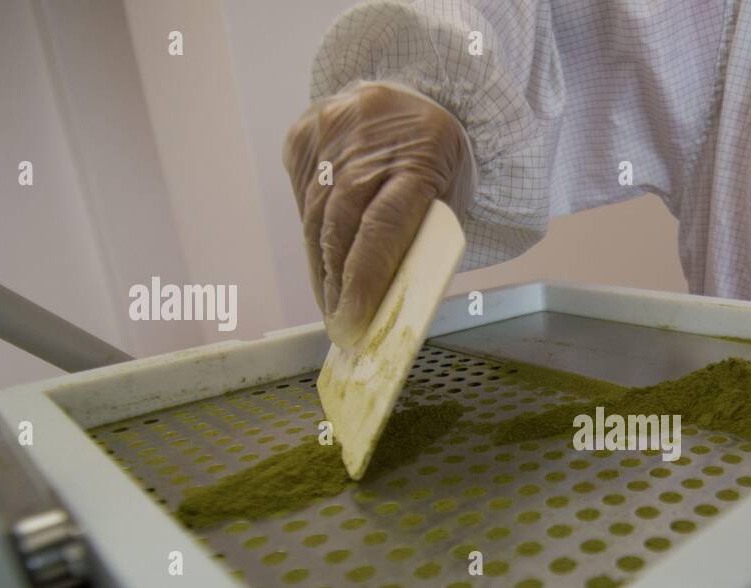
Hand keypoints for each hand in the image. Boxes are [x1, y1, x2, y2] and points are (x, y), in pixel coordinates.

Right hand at [283, 82, 471, 345]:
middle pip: (341, 225)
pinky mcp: (305, 134)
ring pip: (315, 215)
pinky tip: (321, 262)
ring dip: (320, 268)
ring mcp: (332, 131)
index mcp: (419, 156)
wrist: (417, 101)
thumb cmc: (440, 166)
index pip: (383, 227)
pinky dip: (311, 235)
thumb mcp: (447, 203)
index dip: (363, 281)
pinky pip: (303, 198)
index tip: (353, 323)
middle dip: (337, 284)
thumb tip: (381, 306)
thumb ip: (419, 246)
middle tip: (338, 324)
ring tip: (330, 304)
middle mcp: (370, 140)